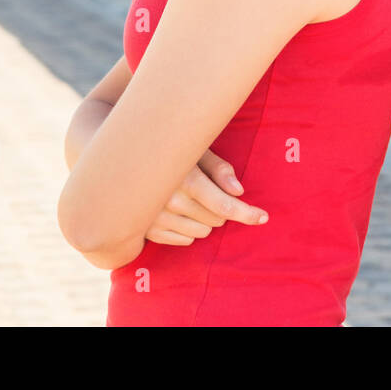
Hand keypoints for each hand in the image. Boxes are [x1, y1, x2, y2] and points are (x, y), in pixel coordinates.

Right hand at [144, 149, 268, 245]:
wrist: (127, 158)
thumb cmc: (170, 150)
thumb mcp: (196, 150)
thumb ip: (219, 169)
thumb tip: (239, 191)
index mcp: (186, 179)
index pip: (224, 205)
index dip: (247, 213)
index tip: (263, 217)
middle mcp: (170, 201)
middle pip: (216, 220)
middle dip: (221, 209)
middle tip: (210, 191)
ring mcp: (156, 218)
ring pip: (202, 232)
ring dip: (205, 220)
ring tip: (193, 200)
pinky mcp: (147, 230)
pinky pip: (184, 240)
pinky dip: (189, 229)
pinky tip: (180, 211)